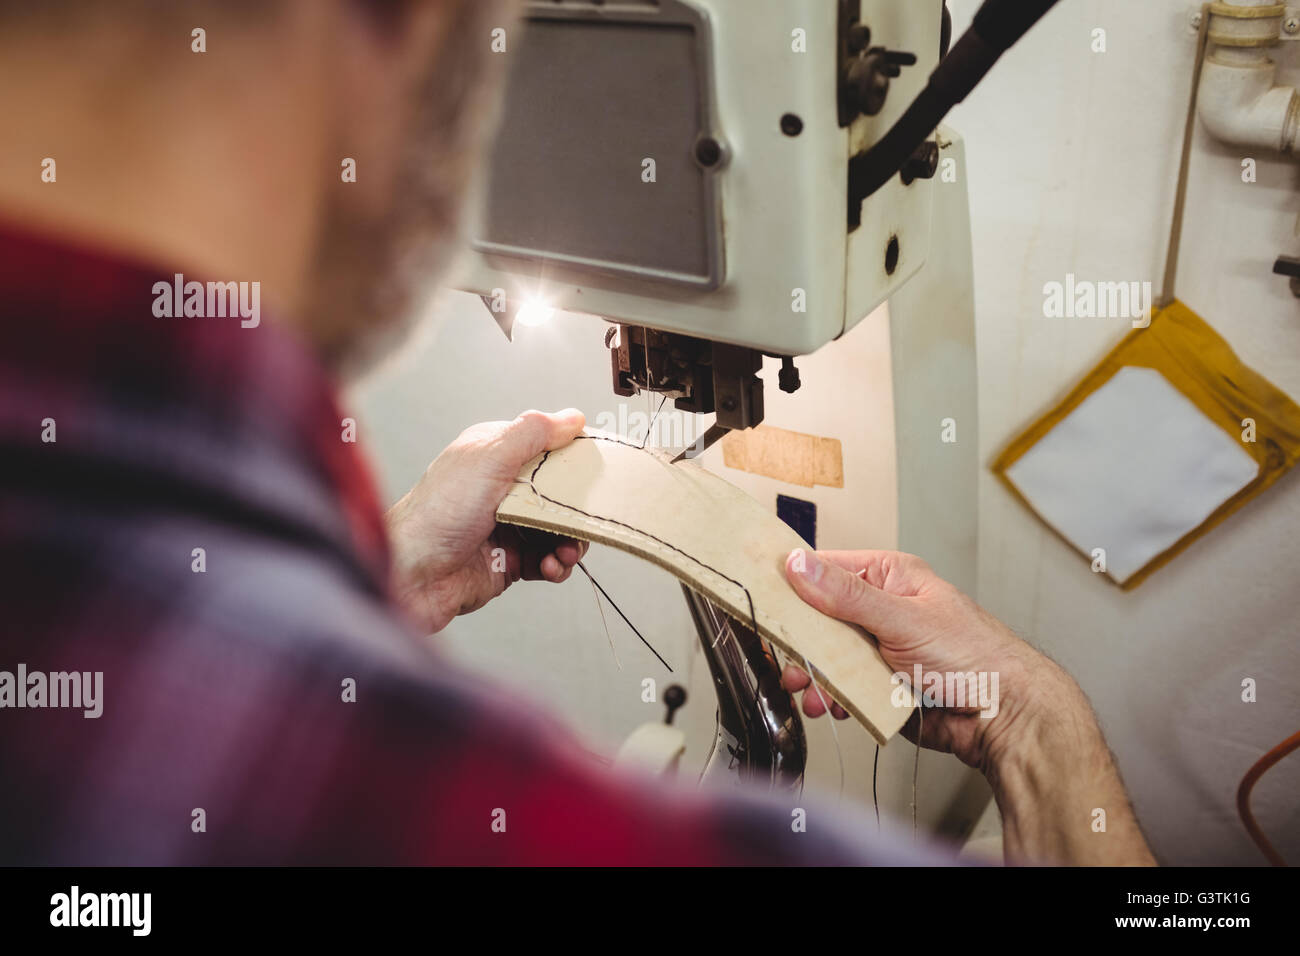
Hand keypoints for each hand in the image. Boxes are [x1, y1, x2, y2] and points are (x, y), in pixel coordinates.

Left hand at [387, 409, 589, 633]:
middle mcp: (499, 488)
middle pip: (558, 493)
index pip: (546, 448)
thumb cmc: (437, 512)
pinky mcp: (508, 561)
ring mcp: (504, 526)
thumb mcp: (489, 458)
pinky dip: (556, 565)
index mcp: (494, 454)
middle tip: (583, 521)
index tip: (598, 473)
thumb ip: (533, 433)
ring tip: (565, 552)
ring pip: (556, 529)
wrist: (410, 575)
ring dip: (569, 542)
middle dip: (576, 509)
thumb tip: (572, 417)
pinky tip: (551, 567)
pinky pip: (546, 560)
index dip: (574, 460)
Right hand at [782, 548, 1057, 772]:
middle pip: (820, 618)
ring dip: (814, 674)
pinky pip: (843, 686)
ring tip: (807, 690)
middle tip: (785, 657)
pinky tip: (832, 706)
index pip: (826, 569)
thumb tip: (800, 565)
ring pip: (828, 656)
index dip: (792, 582)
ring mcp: (880, 648)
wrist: (1004, 716)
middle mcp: (881, 609)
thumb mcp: (902, 618)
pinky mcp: (880, 684)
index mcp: (889, 578)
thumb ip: (846, 595)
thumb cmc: (975, 656)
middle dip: (801, 641)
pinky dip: (833, 697)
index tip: (763, 597)